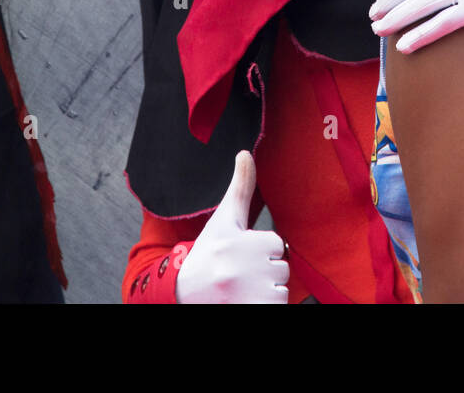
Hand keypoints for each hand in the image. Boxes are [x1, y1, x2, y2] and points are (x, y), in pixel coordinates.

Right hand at [175, 150, 288, 302]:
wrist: (183, 294)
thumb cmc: (207, 254)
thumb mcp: (223, 221)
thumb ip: (240, 188)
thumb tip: (245, 153)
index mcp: (235, 242)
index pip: (275, 244)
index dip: (260, 251)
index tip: (239, 256)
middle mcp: (238, 269)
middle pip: (281, 269)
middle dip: (264, 273)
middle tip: (239, 274)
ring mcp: (244, 294)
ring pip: (280, 290)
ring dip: (265, 292)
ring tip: (240, 289)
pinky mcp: (250, 310)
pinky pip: (277, 306)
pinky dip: (265, 305)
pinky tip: (244, 301)